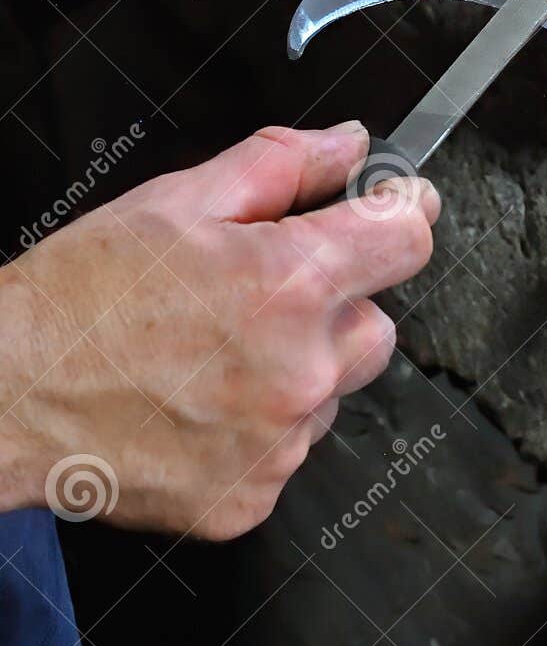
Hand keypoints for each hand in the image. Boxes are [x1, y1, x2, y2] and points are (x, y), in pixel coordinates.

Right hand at [0, 125, 437, 539]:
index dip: (399, 215)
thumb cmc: (80, 296)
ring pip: (333, 393)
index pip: (408, 241)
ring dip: (297, 371)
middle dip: (337, 304)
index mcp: (290, 285)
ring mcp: (279, 445)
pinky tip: (198, 404)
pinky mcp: (252, 500)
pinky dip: (258, 430)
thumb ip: (281, 165)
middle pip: (378, 326)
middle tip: (259, 295)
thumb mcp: (178, 200)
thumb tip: (348, 145)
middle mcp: (299, 372)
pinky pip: (289, 451)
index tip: (387, 209)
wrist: (7, 394)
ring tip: (211, 355)